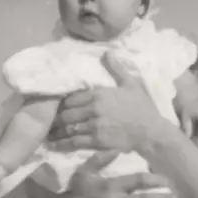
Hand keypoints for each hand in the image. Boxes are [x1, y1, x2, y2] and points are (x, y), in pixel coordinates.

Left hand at [49, 54, 164, 155]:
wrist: (150, 132)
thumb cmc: (142, 108)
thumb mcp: (131, 84)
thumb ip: (117, 69)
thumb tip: (107, 52)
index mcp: (99, 94)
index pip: (71, 97)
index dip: (61, 102)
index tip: (54, 105)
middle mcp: (93, 109)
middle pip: (66, 113)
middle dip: (54, 117)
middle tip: (46, 120)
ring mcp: (94, 126)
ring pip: (67, 128)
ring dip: (55, 132)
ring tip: (46, 134)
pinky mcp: (96, 142)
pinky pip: (74, 142)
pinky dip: (62, 144)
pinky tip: (53, 146)